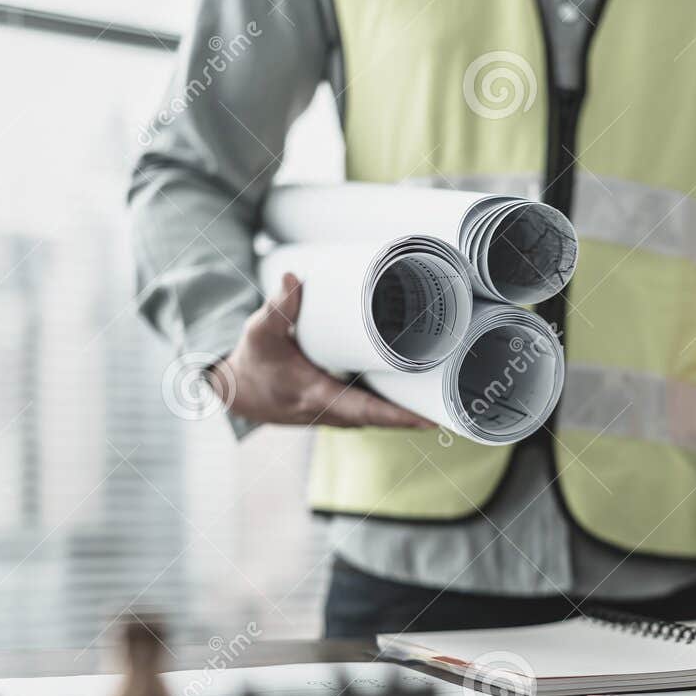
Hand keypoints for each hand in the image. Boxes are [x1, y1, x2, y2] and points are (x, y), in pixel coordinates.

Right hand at [208, 273, 434, 428]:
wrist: (240, 390)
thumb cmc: (253, 362)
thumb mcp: (260, 333)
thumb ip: (278, 307)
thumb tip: (291, 277)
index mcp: (319, 398)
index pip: (367, 412)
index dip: (399, 416)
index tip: (430, 418)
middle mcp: (335, 413)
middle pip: (386, 417)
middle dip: (420, 412)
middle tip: (455, 399)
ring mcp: (341, 414)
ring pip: (383, 415)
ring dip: (412, 407)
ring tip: (447, 389)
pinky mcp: (343, 408)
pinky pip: (376, 409)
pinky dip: (396, 403)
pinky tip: (421, 388)